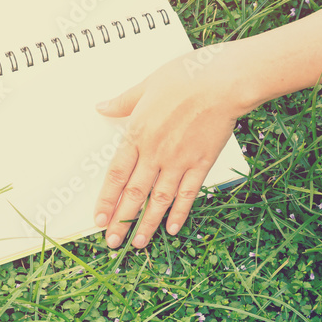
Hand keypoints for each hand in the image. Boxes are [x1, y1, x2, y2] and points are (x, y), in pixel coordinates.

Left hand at [93, 45, 255, 248]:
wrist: (222, 82)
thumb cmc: (184, 76)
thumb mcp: (146, 85)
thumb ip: (123, 102)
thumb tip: (101, 107)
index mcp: (137, 133)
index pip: (116, 174)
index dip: (107, 199)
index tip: (98, 218)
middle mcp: (155, 153)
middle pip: (134, 193)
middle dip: (122, 220)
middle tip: (111, 241)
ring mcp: (179, 161)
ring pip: (159, 199)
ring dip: (147, 223)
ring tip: (138, 244)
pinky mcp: (201, 163)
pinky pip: (188, 194)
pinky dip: (180, 212)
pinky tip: (172, 228)